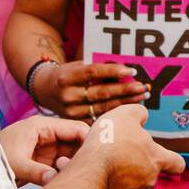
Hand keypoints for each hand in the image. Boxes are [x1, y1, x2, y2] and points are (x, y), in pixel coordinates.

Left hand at [0, 115, 89, 186]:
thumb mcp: (17, 165)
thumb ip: (37, 172)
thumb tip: (55, 180)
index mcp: (42, 126)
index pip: (75, 128)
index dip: (89, 139)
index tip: (98, 155)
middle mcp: (47, 134)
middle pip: (76, 140)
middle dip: (83, 155)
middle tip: (86, 171)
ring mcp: (46, 147)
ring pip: (71, 153)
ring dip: (74, 164)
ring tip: (73, 178)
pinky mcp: (44, 159)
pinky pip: (62, 163)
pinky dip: (67, 171)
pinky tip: (68, 181)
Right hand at [35, 60, 149, 121]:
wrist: (46, 91)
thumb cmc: (67, 75)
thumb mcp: (76, 67)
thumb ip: (96, 69)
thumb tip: (125, 70)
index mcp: (66, 77)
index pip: (93, 72)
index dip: (113, 71)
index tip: (131, 70)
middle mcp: (68, 96)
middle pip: (101, 93)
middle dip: (125, 90)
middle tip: (142, 87)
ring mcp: (71, 112)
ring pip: (103, 108)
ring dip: (125, 102)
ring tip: (141, 97)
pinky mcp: (77, 122)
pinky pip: (100, 118)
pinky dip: (116, 113)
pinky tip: (130, 109)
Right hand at [79, 104, 185, 188]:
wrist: (89, 172)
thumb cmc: (110, 142)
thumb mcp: (126, 114)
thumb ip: (139, 113)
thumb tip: (142, 116)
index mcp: (157, 159)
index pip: (177, 164)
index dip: (173, 159)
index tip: (167, 155)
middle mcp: (148, 180)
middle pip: (151, 172)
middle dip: (139, 162)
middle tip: (123, 149)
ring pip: (133, 182)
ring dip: (123, 172)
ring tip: (107, 159)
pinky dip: (109, 182)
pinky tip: (98, 170)